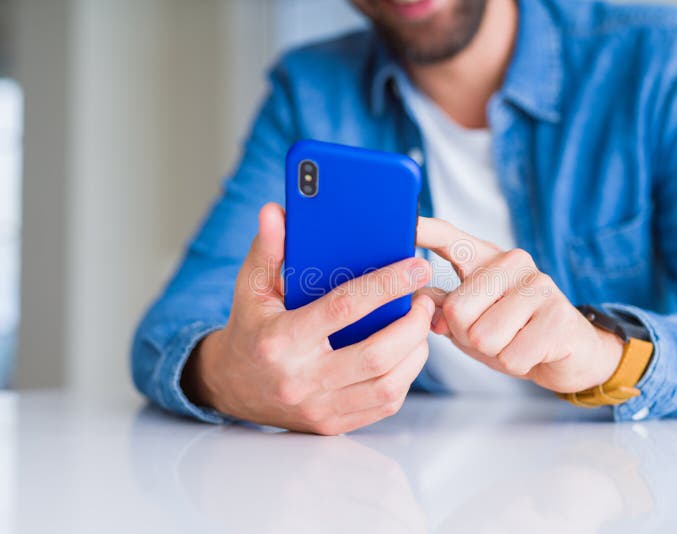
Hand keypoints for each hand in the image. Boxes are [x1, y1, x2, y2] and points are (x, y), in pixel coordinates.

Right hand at [182, 203, 433, 434]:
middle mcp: (301, 379)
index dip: (385, 285)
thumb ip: (267, 249)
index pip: (343, 309)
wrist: (229, 386)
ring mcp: (318, 407)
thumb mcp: (250, 288)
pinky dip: (404, 377)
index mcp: (281, 340)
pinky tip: (406, 353)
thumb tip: (276, 212)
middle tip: (424, 299)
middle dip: (412, 324)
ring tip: (419, 324)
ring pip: (387, 385)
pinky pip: (383, 406)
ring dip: (415, 352)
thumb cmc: (248, 330)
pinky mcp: (331, 424)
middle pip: (376, 355)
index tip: (416, 266)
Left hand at [416, 217, 623, 393]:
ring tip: (515, 341)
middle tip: (494, 334)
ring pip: (483, 337)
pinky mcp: (559, 315)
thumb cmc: (512, 332)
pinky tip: (534, 351)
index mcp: (486, 258)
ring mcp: (539, 285)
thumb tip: (416, 299)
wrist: (569, 353)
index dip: (428, 231)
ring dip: (494, 353)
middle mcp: (513, 261)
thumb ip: (442, 307)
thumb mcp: (471, 318)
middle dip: (467, 336)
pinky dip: (516, 364)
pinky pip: (511, 357)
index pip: (451, 240)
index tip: (407, 222)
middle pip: (457, 311)